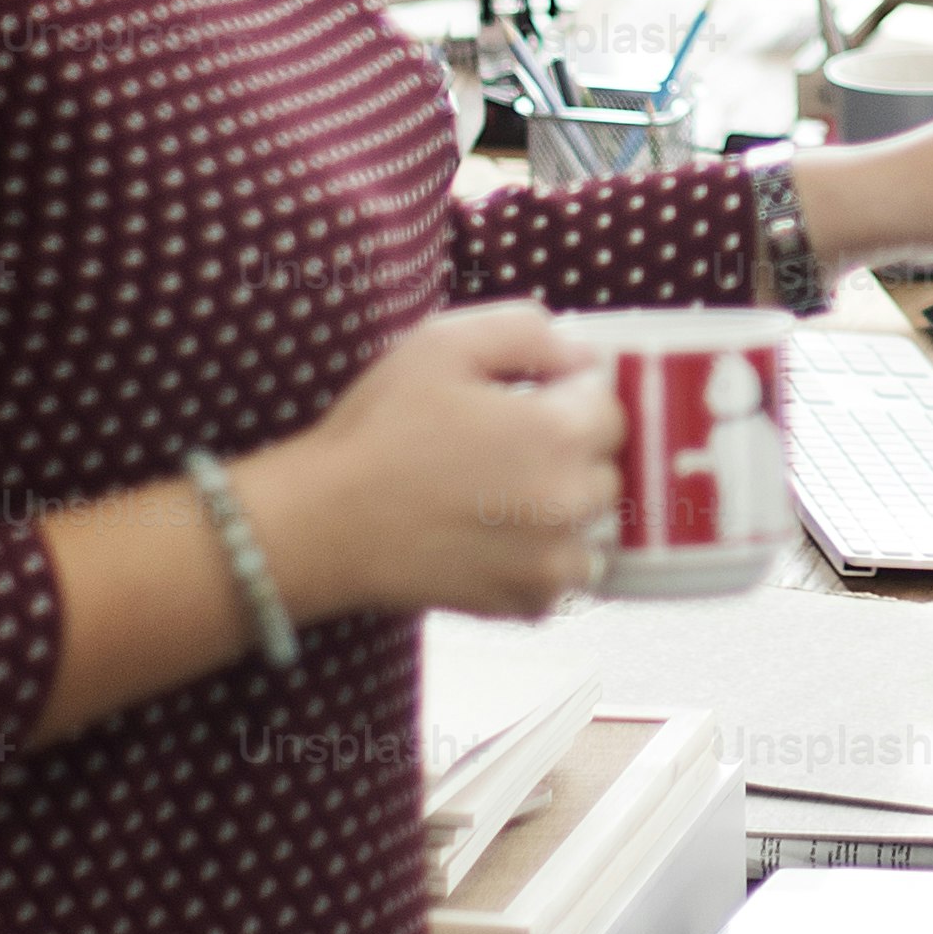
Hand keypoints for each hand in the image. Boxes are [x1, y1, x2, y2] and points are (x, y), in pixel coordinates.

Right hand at [246, 303, 615, 622]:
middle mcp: (569, 500)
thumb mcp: (444, 343)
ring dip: (562, 510)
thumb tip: (580, 354)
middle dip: (569, 453)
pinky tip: (491, 537)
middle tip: (504, 450)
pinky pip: (564, 574)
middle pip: (606, 467)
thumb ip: (528, 332)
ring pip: (592, 524)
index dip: (569, 398)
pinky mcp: (528, 601)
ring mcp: (552, 559)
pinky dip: (541, 558)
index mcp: (558, 432)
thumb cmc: (377, 428)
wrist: (322, 523)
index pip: (610, 407)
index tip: (530, 402)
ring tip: (498, 497)